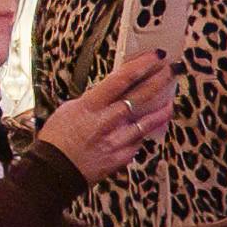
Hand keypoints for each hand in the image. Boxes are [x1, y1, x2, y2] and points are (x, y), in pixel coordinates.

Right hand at [32, 46, 174, 179]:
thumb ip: (93, 100)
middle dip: (159, 81)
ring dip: (161, 110)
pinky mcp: (121, 157)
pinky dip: (143, 134)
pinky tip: (149, 128)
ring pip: (147, 122)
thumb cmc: (57, 139)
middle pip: (140, 96)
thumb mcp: (69, 109)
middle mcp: (108, 121)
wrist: (55, 171)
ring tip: (170, 101)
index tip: (156, 55)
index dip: (142, 65)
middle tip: (172, 70)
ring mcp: (117, 140)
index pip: (122, 79)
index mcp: (92, 105)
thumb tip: (109, 93)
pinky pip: (138, 142)